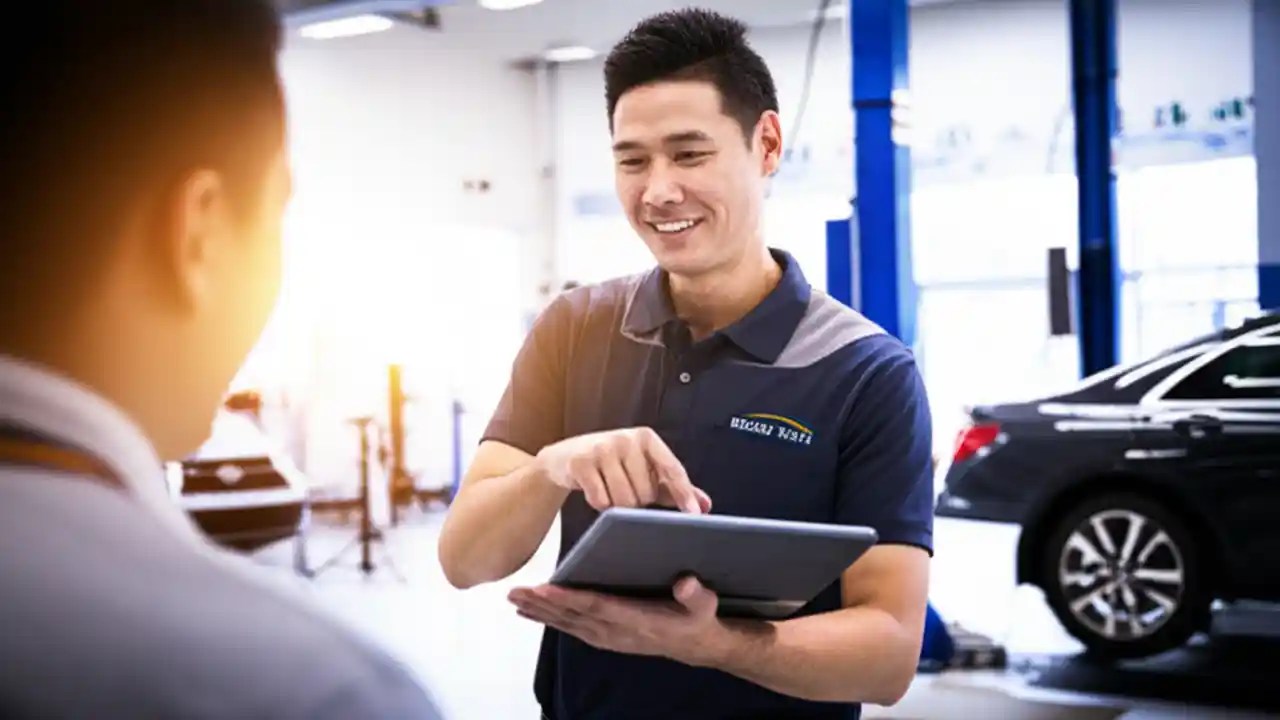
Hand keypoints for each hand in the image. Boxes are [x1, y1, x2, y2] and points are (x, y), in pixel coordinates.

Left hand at [509, 577, 728, 666]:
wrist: (696, 645)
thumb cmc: (697, 619)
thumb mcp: (705, 605)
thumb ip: (696, 595)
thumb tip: (686, 583)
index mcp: (638, 620)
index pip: (598, 607)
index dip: (571, 598)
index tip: (545, 588)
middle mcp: (618, 632)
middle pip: (575, 616)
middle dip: (544, 604)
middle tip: (517, 592)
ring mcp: (610, 637)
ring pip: (569, 623)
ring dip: (540, 612)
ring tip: (515, 599)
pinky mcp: (605, 638)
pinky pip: (573, 629)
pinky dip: (550, 619)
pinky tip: (531, 612)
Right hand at [534, 427, 710, 513]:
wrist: (566, 457)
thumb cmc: (613, 464)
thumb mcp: (645, 470)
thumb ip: (675, 487)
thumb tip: (704, 505)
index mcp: (646, 438)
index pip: (672, 468)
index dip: (684, 492)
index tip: (694, 513)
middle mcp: (625, 439)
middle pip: (646, 493)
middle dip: (638, 501)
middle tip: (626, 489)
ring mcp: (602, 449)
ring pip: (624, 500)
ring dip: (619, 506)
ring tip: (611, 489)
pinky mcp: (581, 463)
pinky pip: (601, 500)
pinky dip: (600, 504)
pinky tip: (596, 490)